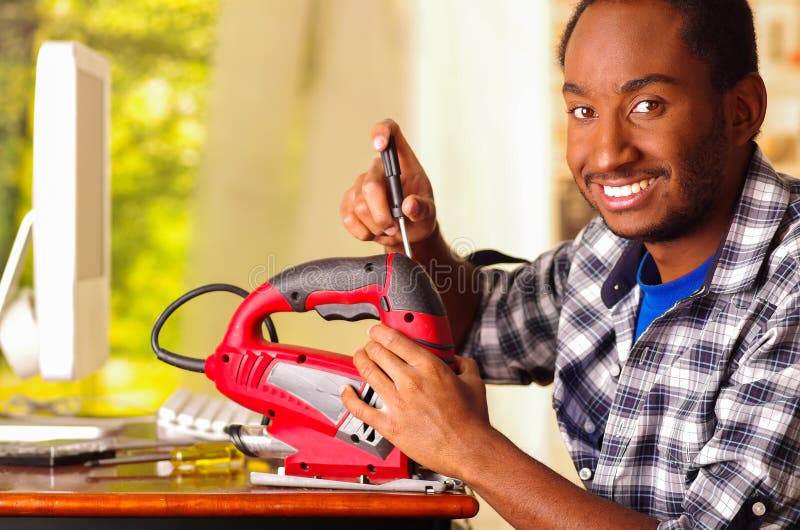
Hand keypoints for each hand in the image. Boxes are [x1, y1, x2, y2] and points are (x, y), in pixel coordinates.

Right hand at [340, 119, 437, 249]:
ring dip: (375, 225)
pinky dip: (362, 231)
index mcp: (402, 161)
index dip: (382, 132)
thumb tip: (409, 206)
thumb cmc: (420, 214)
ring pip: (359, 205)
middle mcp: (379, 168)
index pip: (390, 131)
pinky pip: (348, 217)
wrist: (409, 234)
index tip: (379, 145)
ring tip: (389, 230)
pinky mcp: (348, 202)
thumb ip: (422, 208)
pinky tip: (373, 232)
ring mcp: (360, 184)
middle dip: (381, 213)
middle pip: (370, 185)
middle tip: (393, 227)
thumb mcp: (429, 212)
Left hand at [340, 324, 490, 478]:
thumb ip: (464, 364)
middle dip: (370, 345)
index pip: (394, 340)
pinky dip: (349, 397)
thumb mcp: (474, 381)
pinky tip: (346, 390)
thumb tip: (456, 360)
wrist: (469, 450)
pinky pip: (360, 408)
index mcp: (429, 367)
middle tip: (368, 345)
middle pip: (378, 353)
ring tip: (358, 357)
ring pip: (368, 373)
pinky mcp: (389, 424)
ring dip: (360, 361)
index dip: (380, 332)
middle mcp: (410, 381)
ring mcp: (397, 403)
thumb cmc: (472, 420)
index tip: (376, 331)